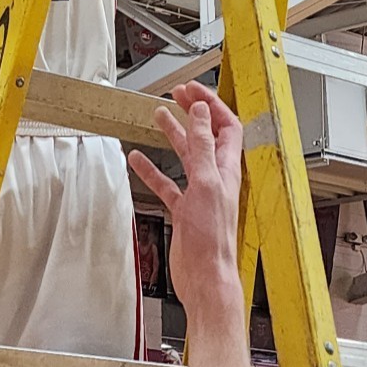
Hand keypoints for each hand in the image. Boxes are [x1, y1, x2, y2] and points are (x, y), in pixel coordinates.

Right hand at [128, 82, 242, 313]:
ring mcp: (200, 193)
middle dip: (192, 112)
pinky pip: (168, 183)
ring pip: (186, 156)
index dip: (211, 105)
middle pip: (205, 136)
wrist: (204, 277)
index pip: (226, 126)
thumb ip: (203, 147)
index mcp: (227, 169)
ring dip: (173, 134)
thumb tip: (201, 113)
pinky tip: (139, 160)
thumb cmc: (211, 239)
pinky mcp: (185, 210)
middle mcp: (216, 178)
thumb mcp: (206, 183)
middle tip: (176, 94)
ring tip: (158, 116)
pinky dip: (153, 170)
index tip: (191, 90)